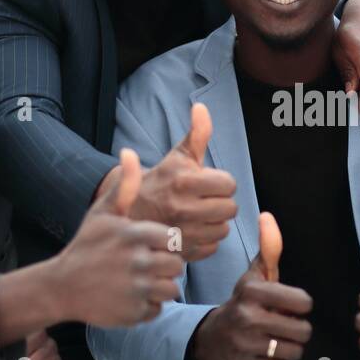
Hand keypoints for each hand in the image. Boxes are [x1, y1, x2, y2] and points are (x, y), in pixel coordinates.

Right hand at [52, 149, 184, 327]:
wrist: (61, 286)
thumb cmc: (87, 246)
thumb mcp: (103, 213)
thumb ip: (125, 186)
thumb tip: (130, 152)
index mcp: (136, 235)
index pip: (173, 241)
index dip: (163, 245)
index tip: (147, 247)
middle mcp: (139, 262)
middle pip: (176, 266)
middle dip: (163, 267)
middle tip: (143, 267)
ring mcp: (137, 289)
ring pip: (171, 289)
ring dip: (159, 288)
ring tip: (138, 282)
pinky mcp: (134, 313)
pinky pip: (158, 309)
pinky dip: (148, 306)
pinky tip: (130, 297)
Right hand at [96, 103, 237, 259]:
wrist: (129, 214)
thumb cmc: (159, 182)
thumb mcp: (176, 156)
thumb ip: (196, 134)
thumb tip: (201, 106)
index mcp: (184, 182)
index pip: (229, 185)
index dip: (221, 183)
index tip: (206, 183)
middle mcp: (183, 209)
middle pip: (230, 209)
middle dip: (220, 203)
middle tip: (204, 200)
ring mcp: (183, 233)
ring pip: (223, 229)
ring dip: (215, 223)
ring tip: (198, 215)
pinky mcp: (182, 253)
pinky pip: (213, 247)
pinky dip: (206, 241)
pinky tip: (192, 231)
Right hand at [191, 212, 312, 359]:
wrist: (212, 334)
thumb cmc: (244, 302)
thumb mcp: (255, 275)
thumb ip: (269, 248)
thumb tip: (268, 216)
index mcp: (253, 290)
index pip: (302, 302)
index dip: (301, 305)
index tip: (291, 305)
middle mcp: (246, 316)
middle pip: (302, 330)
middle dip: (298, 329)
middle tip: (285, 325)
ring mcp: (244, 342)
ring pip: (293, 351)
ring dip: (290, 347)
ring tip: (277, 339)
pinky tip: (265, 352)